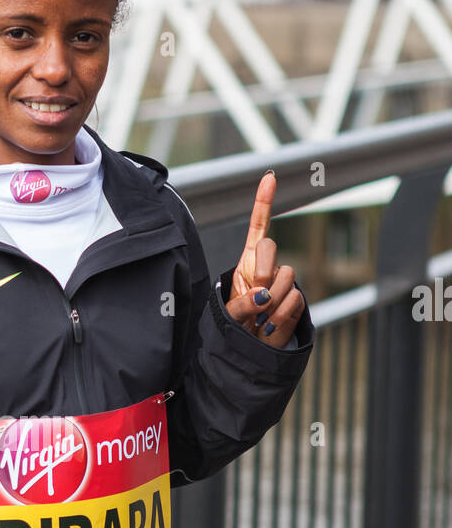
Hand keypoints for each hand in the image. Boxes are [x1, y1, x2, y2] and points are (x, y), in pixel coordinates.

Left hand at [225, 171, 304, 348]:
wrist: (252, 349)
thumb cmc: (235, 328)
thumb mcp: (229, 316)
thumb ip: (242, 305)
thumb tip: (264, 295)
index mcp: (247, 262)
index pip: (259, 227)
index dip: (264, 202)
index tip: (269, 178)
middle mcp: (268, 267)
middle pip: (270, 248)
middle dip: (261, 270)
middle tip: (254, 297)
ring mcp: (284, 282)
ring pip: (286, 275)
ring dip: (271, 301)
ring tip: (260, 318)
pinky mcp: (297, 299)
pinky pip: (295, 298)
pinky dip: (281, 315)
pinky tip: (270, 325)